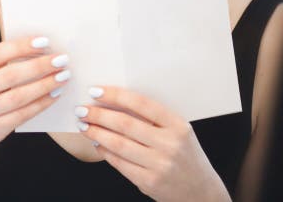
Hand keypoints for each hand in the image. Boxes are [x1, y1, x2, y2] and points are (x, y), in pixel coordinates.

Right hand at [0, 35, 69, 147]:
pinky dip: (40, 104)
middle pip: (10, 75)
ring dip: (44, 85)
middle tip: (60, 59)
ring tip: (62, 76)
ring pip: (19, 96)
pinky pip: (22, 115)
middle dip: (39, 66)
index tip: (44, 41)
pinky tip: (53, 95)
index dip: (20, 46)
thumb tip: (31, 50)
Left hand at [75, 86, 229, 201]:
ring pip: (118, 144)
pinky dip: (104, 151)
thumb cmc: (184, 155)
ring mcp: (160, 165)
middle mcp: (170, 144)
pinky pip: (119, 163)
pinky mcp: (149, 181)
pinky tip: (96, 143)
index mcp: (178, 126)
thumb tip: (112, 102)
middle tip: (81, 109)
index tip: (94, 91)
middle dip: (98, 115)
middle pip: (125, 124)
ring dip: (96, 132)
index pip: (141, 104)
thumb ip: (152, 119)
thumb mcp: (178, 132)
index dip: (115, 95)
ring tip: (83, 125)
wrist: (201, 193)